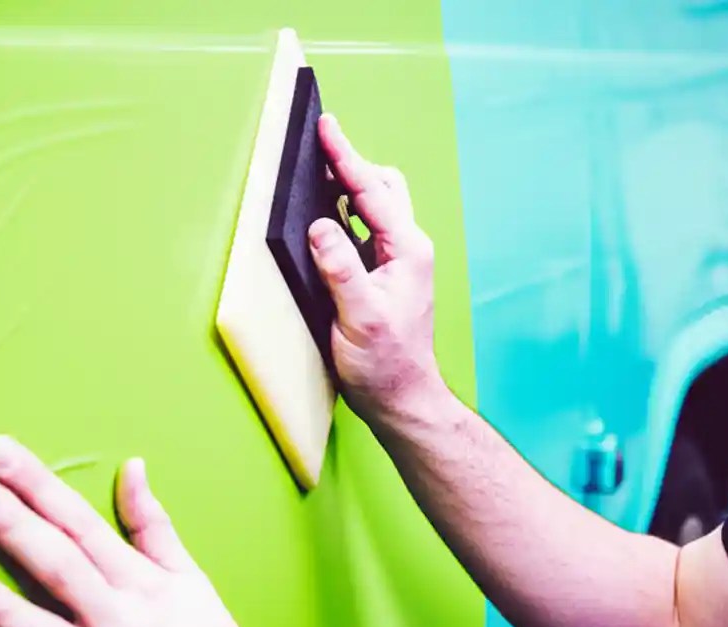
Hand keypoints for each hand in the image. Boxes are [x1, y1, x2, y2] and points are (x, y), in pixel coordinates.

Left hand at [0, 436, 286, 626]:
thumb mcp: (190, 580)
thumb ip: (152, 525)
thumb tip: (131, 465)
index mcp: (142, 583)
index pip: (83, 523)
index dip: (40, 486)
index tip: (0, 452)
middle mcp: (124, 623)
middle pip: (62, 567)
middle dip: (16, 528)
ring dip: (9, 612)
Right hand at [309, 115, 445, 422]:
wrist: (400, 397)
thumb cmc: (385, 364)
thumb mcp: (358, 316)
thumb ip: (339, 268)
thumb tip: (319, 227)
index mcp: (407, 251)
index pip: (372, 191)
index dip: (345, 157)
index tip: (327, 127)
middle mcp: (407, 249)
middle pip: (382, 187)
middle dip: (352, 163)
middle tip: (321, 143)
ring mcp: (397, 261)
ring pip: (376, 205)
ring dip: (350, 186)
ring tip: (320, 170)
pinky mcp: (382, 274)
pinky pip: (365, 229)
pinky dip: (346, 212)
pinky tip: (328, 213)